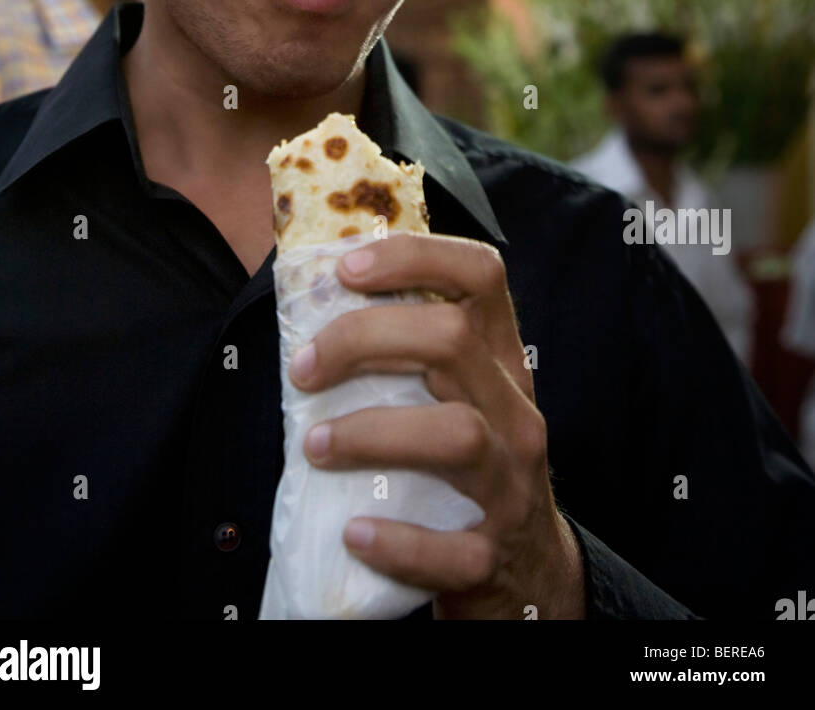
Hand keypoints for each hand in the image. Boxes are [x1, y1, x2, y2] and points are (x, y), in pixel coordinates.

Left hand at [286, 231, 585, 619]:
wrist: (526, 573)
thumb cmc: (466, 468)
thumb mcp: (458, 397)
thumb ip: (409, 355)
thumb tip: (307, 305)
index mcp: (502, 360)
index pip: (482, 275)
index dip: (414, 257)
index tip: (345, 268)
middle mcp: (515, 410)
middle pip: (453, 341)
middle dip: (364, 340)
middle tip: (303, 368)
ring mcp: (511, 482)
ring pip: (457, 435)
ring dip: (370, 434)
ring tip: (313, 446)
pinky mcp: (492, 554)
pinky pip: (449, 548)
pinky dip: (396, 542)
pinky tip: (355, 533)